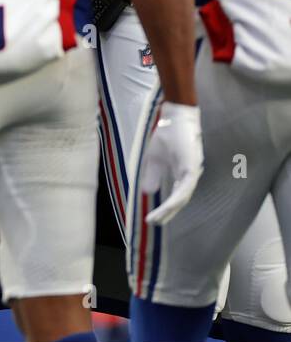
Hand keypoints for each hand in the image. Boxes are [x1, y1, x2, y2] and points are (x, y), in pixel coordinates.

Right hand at [140, 102, 203, 224]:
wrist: (174, 117)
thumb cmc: (166, 135)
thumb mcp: (154, 159)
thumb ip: (153, 175)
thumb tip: (148, 192)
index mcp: (182, 174)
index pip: (176, 197)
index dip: (166, 209)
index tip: (154, 219)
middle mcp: (190, 176)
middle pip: (181, 200)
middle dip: (168, 214)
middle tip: (154, 224)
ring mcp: (192, 172)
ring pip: (183, 197)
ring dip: (170, 210)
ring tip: (157, 219)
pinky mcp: (191, 167)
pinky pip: (184, 188)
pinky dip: (177, 198)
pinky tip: (169, 206)